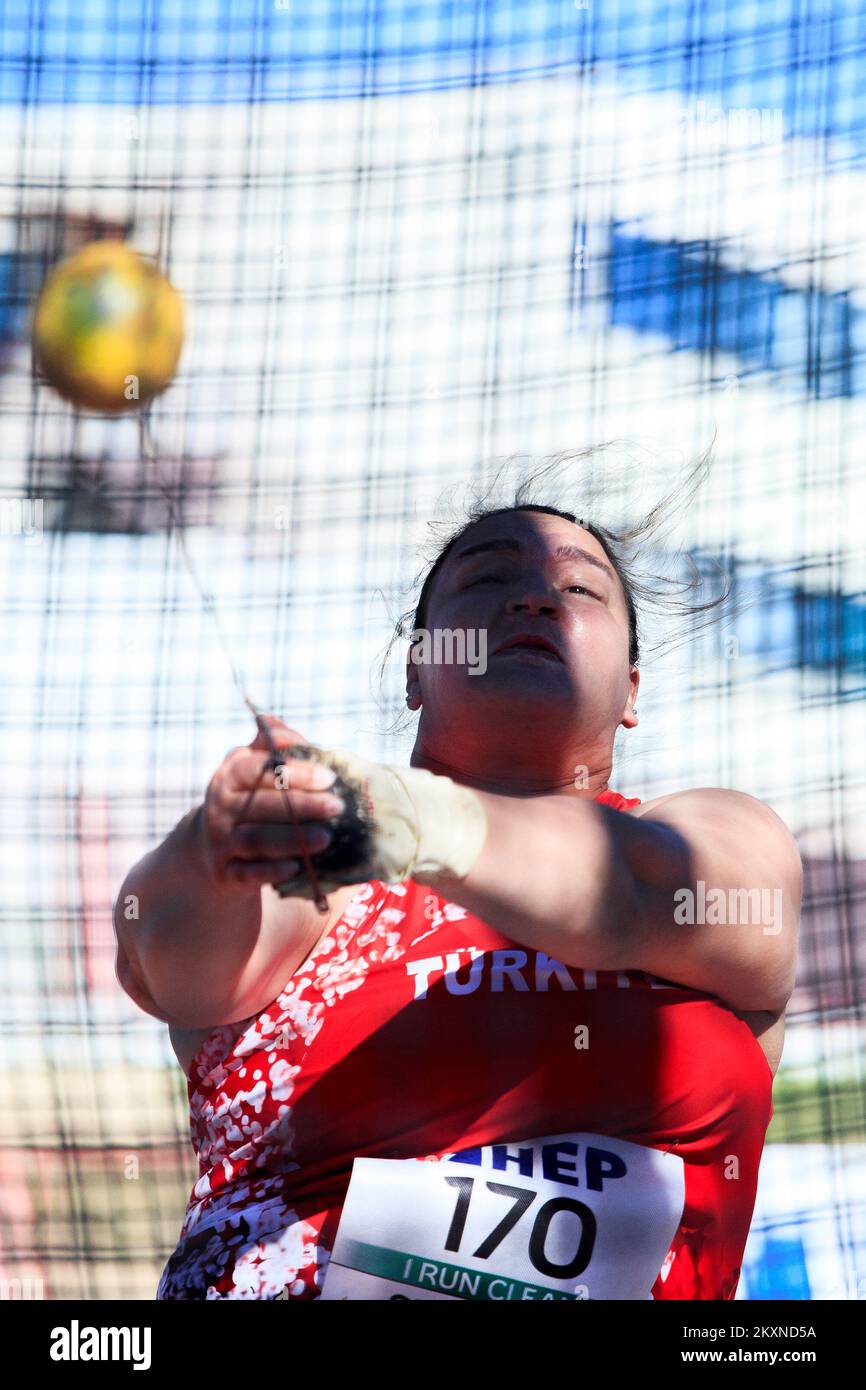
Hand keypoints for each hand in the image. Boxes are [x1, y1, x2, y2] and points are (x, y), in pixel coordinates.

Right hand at [195, 715, 344, 892]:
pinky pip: (249, 873)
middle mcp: (220, 808)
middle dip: (302, 806)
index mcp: (228, 777)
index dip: (292, 772)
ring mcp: (220, 841)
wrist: (212, 847)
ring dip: (292, 840)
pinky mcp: (226, 872)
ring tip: (326, 838)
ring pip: (256, 840)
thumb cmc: (248, 798)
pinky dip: (272, 871)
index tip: (329, 777)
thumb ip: (269, 745)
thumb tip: (276, 726)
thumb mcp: (252, 767)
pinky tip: (297, 866)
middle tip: (337, 807)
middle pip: (261, 806)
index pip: (256, 770)